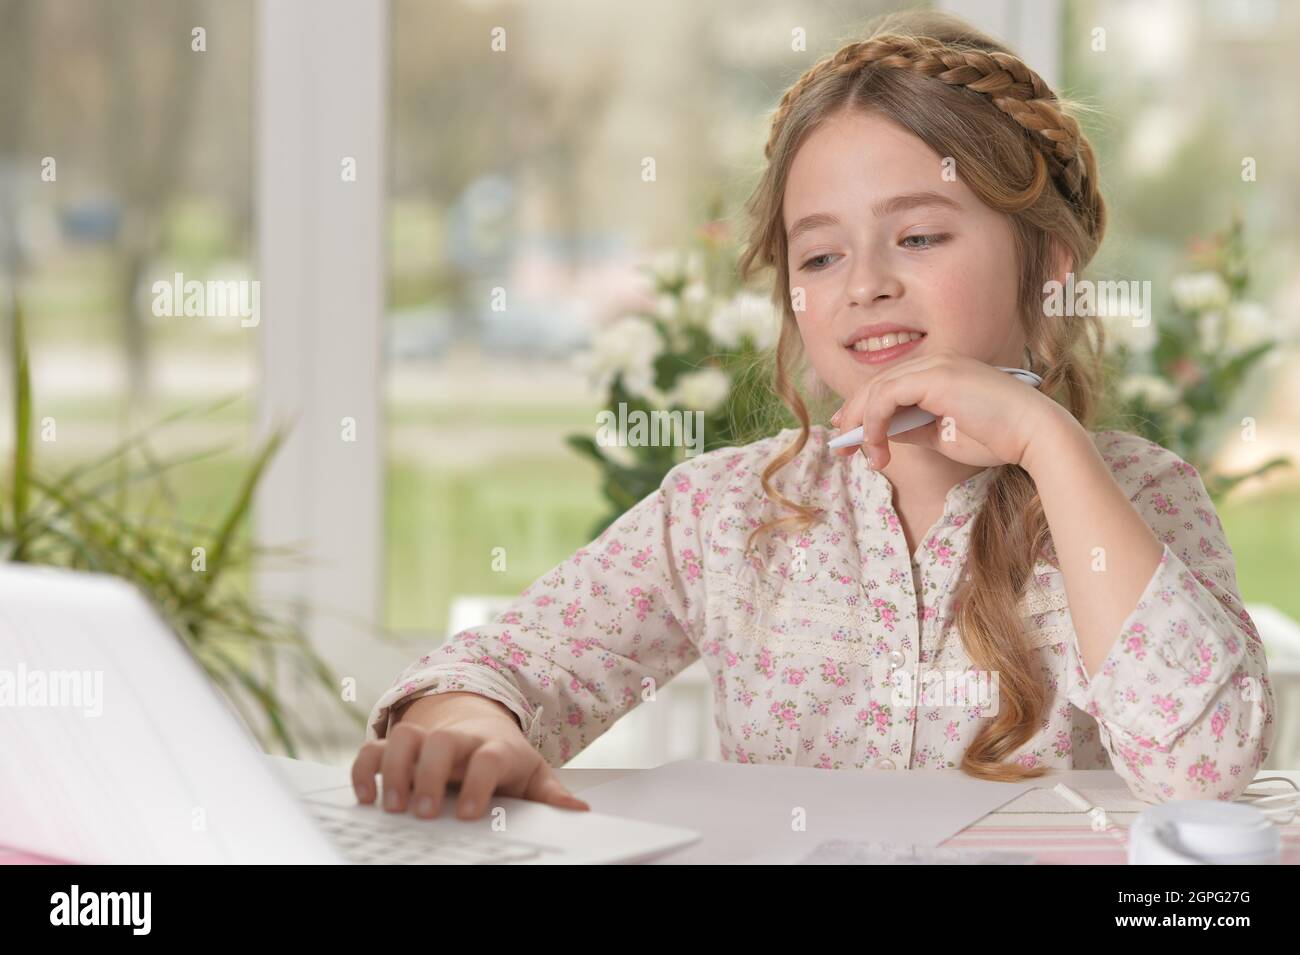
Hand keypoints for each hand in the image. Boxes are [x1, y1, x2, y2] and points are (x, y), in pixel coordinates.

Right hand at [351, 692, 589, 820]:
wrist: (480, 722)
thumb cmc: (505, 757)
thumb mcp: (532, 773)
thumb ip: (551, 793)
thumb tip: (579, 810)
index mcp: (495, 747)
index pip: (488, 756)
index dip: (478, 781)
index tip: (468, 813)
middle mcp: (459, 739)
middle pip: (441, 741)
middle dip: (428, 774)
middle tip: (420, 812)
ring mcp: (428, 737)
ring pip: (405, 736)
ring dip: (394, 769)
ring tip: (391, 807)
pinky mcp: (403, 744)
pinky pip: (376, 746)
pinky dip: (365, 768)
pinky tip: (364, 797)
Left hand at [828, 347, 1062, 470]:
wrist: (1034, 434)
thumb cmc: (997, 438)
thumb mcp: (943, 436)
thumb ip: (912, 428)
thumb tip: (881, 433)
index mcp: (941, 372)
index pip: (890, 385)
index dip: (863, 409)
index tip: (849, 435)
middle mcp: (935, 362)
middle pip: (878, 384)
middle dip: (853, 416)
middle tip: (840, 446)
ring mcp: (935, 364)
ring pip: (877, 388)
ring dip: (862, 424)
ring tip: (864, 455)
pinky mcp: (935, 375)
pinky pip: (886, 395)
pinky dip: (873, 421)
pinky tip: (876, 445)